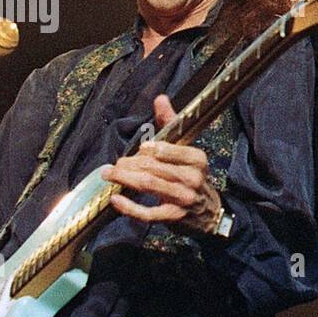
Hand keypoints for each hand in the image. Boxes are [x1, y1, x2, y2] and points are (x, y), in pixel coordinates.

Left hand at [101, 95, 223, 235]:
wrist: (209, 211)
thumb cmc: (192, 176)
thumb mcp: (187, 149)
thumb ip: (171, 124)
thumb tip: (160, 98)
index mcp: (197, 158)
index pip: (167, 150)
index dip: (148, 149)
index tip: (138, 150)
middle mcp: (192, 178)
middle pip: (153, 167)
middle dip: (129, 164)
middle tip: (114, 164)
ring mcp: (183, 199)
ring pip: (148, 185)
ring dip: (124, 178)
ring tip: (109, 174)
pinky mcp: (173, 217)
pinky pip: (148, 212)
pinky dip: (129, 207)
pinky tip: (116, 199)